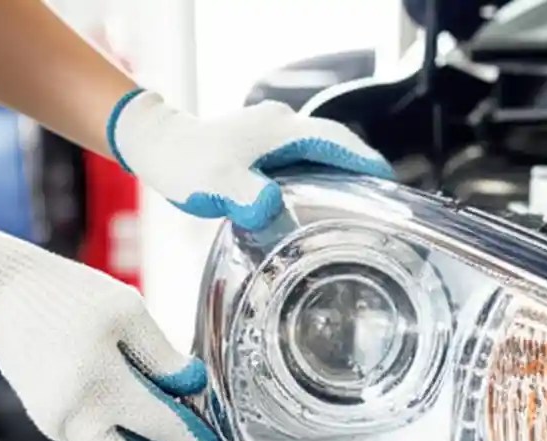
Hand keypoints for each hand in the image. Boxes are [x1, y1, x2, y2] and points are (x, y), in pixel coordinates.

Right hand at [0, 201, 219, 440]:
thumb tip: (194, 387)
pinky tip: (148, 435)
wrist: (0, 294)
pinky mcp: (49, 423)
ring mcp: (57, 424)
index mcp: (99, 383)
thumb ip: (163, 355)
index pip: (161, 428)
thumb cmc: (68, 296)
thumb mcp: (127, 311)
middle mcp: (74, 414)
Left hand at [107, 90, 392, 229]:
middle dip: (361, 169)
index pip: (339, 142)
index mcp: (282, 132)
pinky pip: (302, 157)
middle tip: (381, 202)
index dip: (366, 163)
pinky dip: (319, 174)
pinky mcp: (261, 145)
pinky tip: (319, 200)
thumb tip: (271, 207)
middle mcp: (282, 127)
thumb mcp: (217, 184)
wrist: (156, 145)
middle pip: (336, 145)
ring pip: (320, 151)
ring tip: (358, 205)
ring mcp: (272, 134)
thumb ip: (247, 197)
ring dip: (341, 172)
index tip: (390, 184)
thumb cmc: (186, 162)